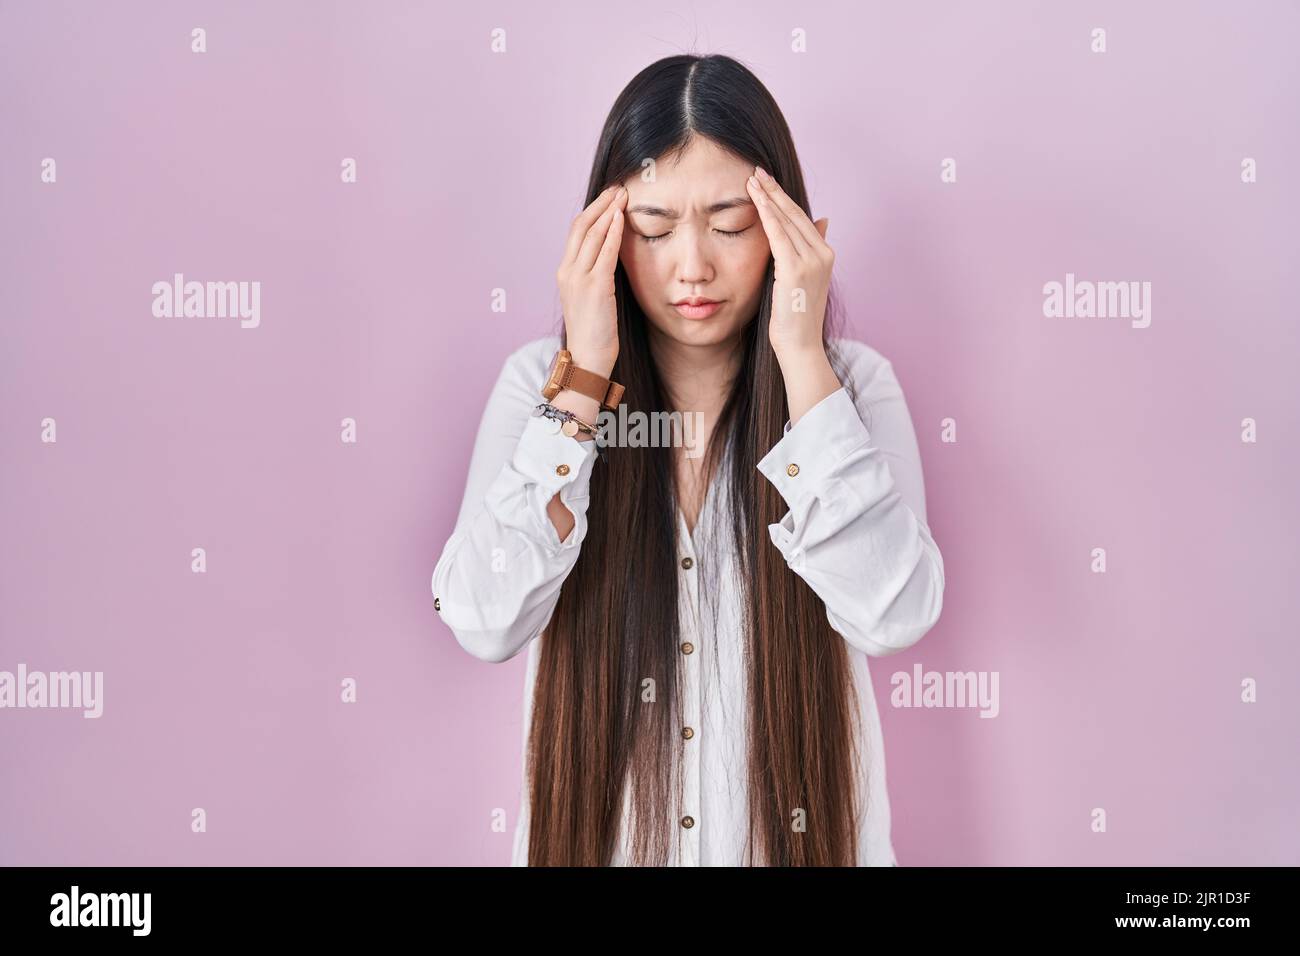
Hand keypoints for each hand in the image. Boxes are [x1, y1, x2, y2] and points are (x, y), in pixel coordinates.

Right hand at [556, 184, 625, 375]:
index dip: (593, 211)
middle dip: (600, 204)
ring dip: (608, 211)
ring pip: (591, 234)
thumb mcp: (591, 299)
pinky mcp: (594, 288)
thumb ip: (596, 276)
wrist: (588, 360)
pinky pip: (603, 252)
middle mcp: (567, 271)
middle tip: (617, 188)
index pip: (576, 232)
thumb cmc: (595, 334)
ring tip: (623, 195)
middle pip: (581, 226)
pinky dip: (612, 232)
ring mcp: (578, 279)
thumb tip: (611, 257)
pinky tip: (622, 218)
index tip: (609, 197)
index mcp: (565, 273)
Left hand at [745, 166, 832, 362]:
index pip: (801, 219)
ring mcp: (812, 261)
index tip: (766, 181)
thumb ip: (810, 250)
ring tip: (752, 179)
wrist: (800, 347)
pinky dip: (767, 215)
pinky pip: (778, 235)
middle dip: (774, 191)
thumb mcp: (804, 280)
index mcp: (825, 255)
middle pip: (794, 214)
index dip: (783, 199)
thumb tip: (822, 220)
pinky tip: (755, 200)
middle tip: (756, 171)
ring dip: (768, 197)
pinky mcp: (796, 270)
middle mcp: (823, 254)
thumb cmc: (795, 319)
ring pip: (786, 220)